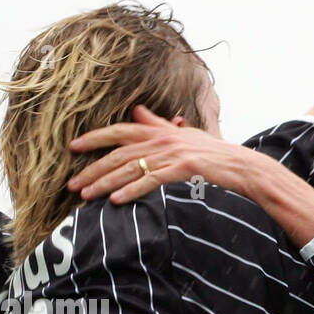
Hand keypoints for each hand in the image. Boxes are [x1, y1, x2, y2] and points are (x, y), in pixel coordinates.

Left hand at [67, 107, 252, 203]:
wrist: (240, 164)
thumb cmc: (213, 152)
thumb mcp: (184, 133)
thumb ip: (158, 123)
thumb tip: (136, 112)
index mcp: (159, 130)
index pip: (119, 131)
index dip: (95, 138)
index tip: (73, 147)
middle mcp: (161, 138)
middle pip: (119, 153)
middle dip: (92, 168)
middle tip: (73, 184)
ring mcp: (171, 153)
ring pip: (130, 168)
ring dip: (105, 182)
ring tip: (86, 195)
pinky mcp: (182, 167)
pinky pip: (150, 180)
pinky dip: (131, 190)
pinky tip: (116, 200)